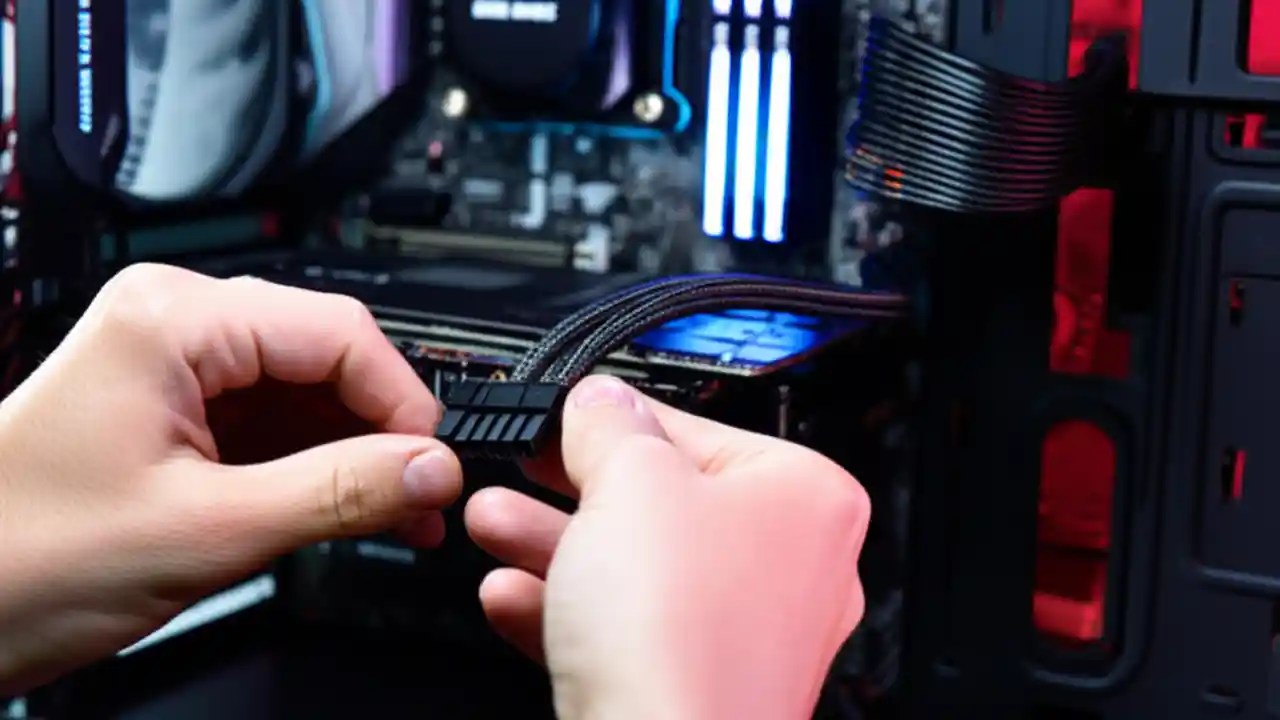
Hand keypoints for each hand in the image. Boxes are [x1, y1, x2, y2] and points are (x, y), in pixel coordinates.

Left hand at [0, 264, 461, 692]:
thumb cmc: (20, 557)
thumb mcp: (206, 530)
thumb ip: (336, 494)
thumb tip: (429, 469)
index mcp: (171, 319)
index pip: (337, 330)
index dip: (400, 401)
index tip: (435, 465)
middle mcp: (174, 325)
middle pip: (326, 357)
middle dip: (382, 431)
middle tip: (425, 497)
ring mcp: (175, 369)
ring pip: (306, 394)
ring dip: (357, 455)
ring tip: (399, 516)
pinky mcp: (177, 412)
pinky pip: (273, 424)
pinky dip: (318, 468)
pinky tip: (355, 509)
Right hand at [465, 375, 869, 719]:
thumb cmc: (680, 638)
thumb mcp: (631, 484)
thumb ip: (611, 426)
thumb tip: (601, 402)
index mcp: (804, 498)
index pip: (695, 429)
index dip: (614, 417)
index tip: (563, 415)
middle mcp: (792, 567)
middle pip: (662, 502)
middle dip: (570, 486)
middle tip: (521, 466)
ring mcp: (748, 636)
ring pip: (638, 569)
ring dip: (555, 542)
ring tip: (494, 521)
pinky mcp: (701, 687)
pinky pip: (629, 630)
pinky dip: (569, 608)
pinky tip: (511, 595)